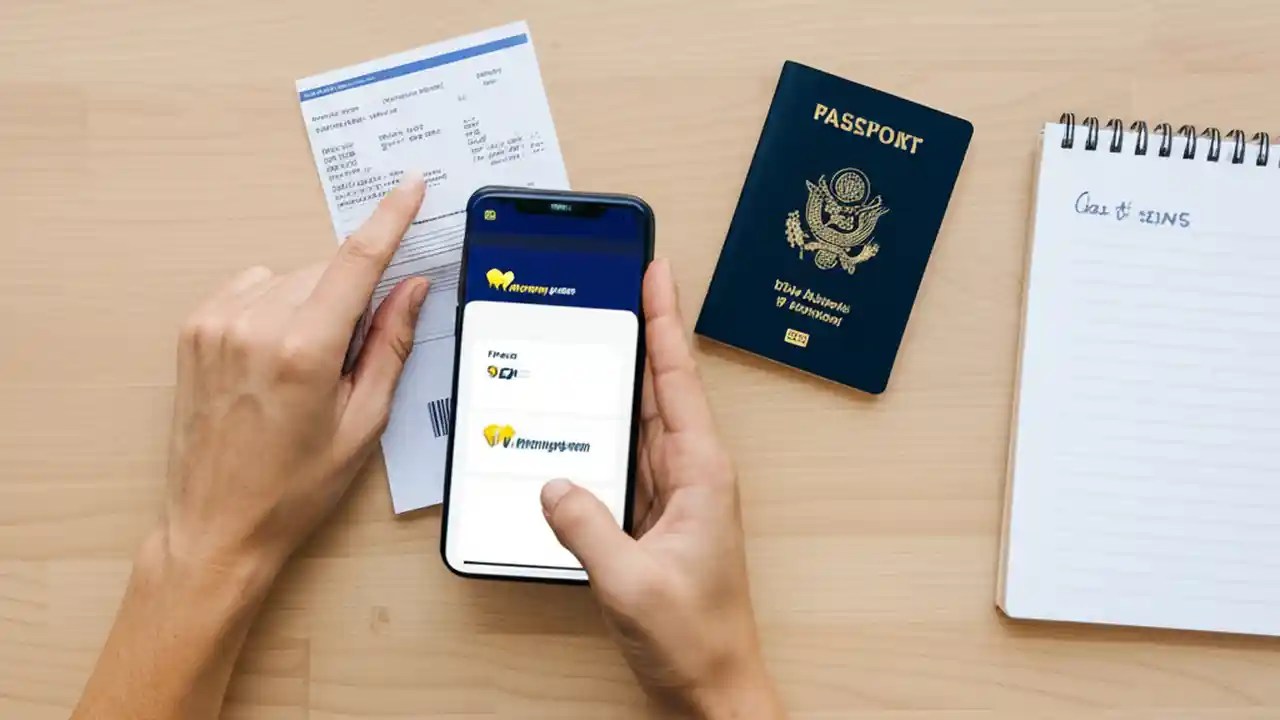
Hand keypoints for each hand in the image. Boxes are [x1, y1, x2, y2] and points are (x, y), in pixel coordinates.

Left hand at [162, 174, 427, 583]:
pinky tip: (275, 357)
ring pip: (289, 279)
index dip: (391, 219)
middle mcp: (254, 325)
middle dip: (349, 299)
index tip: (411, 187)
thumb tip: (412, 286)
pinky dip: (274, 308)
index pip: (357, 262)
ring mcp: (216, 323)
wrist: (216, 525)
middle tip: (347, 361)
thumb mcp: (363, 421)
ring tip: (304, 369)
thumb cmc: (293, 487)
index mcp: (304, 350)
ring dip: (310, 304)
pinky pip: (252, 289)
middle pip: (325, 273)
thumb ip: (390, 344)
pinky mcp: (194, 329)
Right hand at [540, 259, 784, 718]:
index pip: (678, 379)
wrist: (713, 684)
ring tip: (598, 329)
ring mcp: (675, 492)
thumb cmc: (693, 637)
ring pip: (644, 416)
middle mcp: (692, 473)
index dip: (663, 321)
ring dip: (625, 374)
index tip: (655, 271)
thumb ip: (588, 530)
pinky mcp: (656, 514)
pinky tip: (586, 411)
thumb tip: (553, 485)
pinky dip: (608, 426)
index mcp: (701, 474)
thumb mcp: (632, 584)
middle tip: (620, 280)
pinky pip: (629, 454)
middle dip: (642, 330)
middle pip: (661, 385)